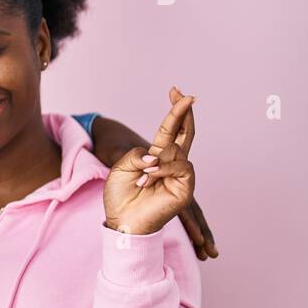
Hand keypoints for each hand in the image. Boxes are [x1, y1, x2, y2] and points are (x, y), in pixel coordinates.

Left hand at [90, 97, 217, 257]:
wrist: (121, 218)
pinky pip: (182, 167)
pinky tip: (149, 177)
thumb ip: (137, 155)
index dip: (175, 110)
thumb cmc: (120, 194)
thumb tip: (157, 156)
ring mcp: (180, 175)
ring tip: (142, 176)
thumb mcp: (120, 167)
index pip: (170, 129)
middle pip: (185, 133)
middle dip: (185, 113)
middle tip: (187, 95)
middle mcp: (171, 163)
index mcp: (156, 155)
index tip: (176, 90)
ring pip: (178, 151)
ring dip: (159, 159)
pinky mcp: (185, 189)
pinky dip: (164, 169)